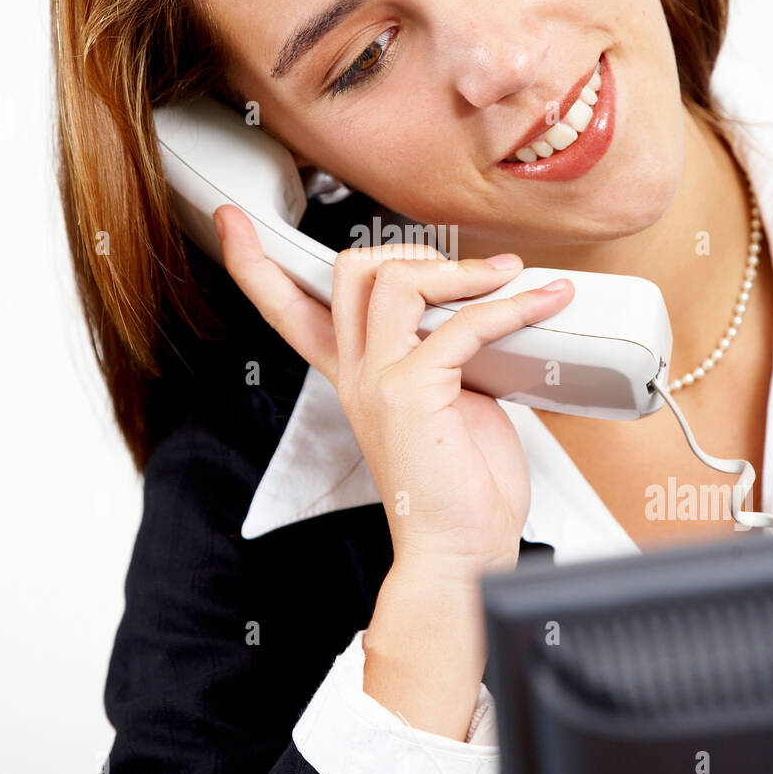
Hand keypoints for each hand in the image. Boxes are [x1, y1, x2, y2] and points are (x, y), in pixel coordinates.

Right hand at [213, 205, 574, 579]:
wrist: (461, 553)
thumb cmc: (461, 487)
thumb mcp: (447, 402)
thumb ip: (444, 350)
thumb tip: (482, 307)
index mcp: (356, 375)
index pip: (287, 308)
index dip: (255, 262)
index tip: (230, 220)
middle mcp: (357, 374)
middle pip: (346, 270)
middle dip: (406, 247)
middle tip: (466, 269)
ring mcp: (378, 380)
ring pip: (394, 278)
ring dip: (462, 269)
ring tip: (508, 277)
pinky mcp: (412, 391)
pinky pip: (461, 323)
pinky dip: (511, 306)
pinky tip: (542, 303)